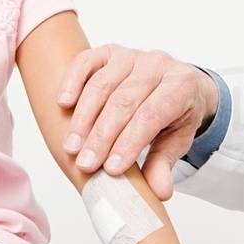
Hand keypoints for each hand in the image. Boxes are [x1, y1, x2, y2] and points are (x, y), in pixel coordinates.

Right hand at [57, 44, 218, 199]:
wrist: (176, 83)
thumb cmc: (175, 114)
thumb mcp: (177, 140)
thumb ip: (165, 163)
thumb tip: (160, 191)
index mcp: (181, 86)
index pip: (152, 115)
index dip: (130, 142)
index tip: (111, 168)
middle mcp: (158, 64)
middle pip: (125, 101)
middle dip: (102, 136)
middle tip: (86, 164)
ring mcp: (132, 55)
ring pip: (103, 84)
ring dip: (83, 118)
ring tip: (72, 147)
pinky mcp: (110, 52)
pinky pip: (87, 61)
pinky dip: (73, 81)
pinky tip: (63, 104)